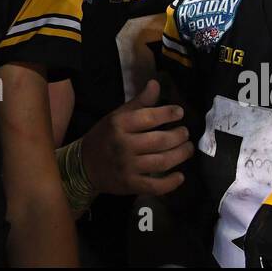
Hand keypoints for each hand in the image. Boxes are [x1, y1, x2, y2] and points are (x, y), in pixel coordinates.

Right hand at [79, 80, 192, 196]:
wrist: (84, 165)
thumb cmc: (105, 136)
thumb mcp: (117, 116)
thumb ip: (139, 102)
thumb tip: (156, 84)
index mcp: (119, 124)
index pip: (149, 117)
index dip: (168, 114)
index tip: (180, 112)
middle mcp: (123, 145)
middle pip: (159, 141)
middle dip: (178, 136)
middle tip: (185, 133)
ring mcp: (127, 167)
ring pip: (161, 162)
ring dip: (180, 155)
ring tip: (188, 149)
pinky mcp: (130, 185)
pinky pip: (155, 186)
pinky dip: (171, 183)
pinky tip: (180, 176)